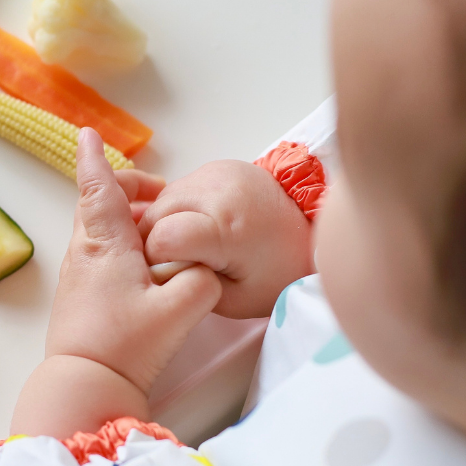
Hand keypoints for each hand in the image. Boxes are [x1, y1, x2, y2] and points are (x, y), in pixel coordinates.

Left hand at [45, 130, 221, 395]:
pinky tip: (145, 265)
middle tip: (158, 193)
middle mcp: (85, 252)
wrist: (83, 384)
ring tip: (159, 230)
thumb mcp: (181, 309)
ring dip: (124, 219)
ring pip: (97, 230)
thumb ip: (202, 280)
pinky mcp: (80, 296)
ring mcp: (78, 275)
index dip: (94, 159)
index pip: (98, 188)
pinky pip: (99, 254)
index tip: (86, 134)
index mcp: (105, 243)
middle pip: (96, 204)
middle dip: (123, 188)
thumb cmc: (125, 345)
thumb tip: (203, 268)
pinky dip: (120, 244)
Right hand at [138, 159, 313, 318]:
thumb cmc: (277, 273)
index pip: (162, 238)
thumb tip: (158, 268)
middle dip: (155, 241)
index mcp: (226, 228)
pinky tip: (196, 224)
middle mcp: (219, 191)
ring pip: (161, 199)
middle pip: (155, 215)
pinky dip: (177, 209)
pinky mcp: (217, 166)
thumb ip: (190, 285)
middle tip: (176, 261)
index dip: (158, 259)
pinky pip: (178, 188)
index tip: (173, 272)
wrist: (311, 232)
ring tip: (187, 244)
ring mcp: (217, 173)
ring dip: (163, 223)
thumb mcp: (234, 299)